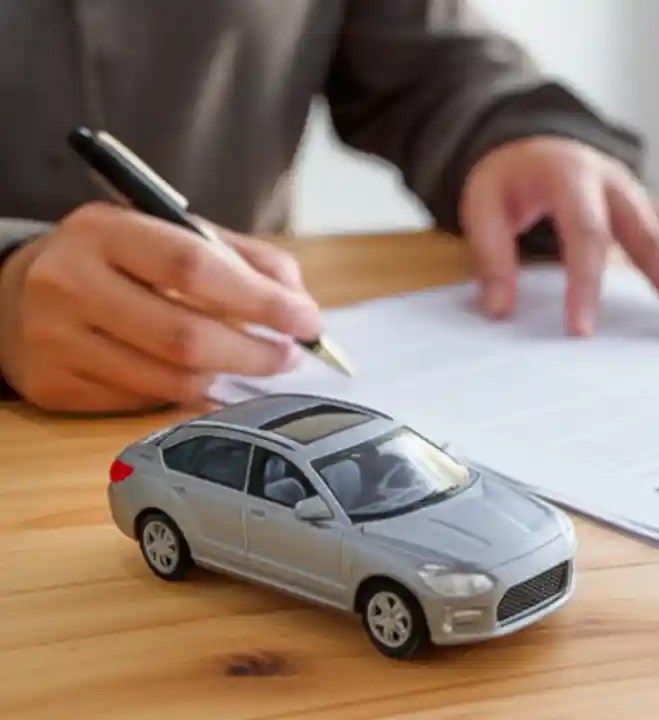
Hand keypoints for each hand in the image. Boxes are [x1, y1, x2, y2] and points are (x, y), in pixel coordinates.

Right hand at [0, 202, 323, 412]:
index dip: (261, 300)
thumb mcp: (173, 234)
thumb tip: (300, 304)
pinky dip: (188, 396)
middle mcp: (69, 282)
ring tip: (251, 363)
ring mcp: (55, 339)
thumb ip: (244, 260)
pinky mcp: (53, 385)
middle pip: (184, 336)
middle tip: (290, 355)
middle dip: (255, 352)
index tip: (308, 320)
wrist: (20, 292)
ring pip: (169, 379)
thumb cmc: (122, 262)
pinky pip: (144, 402)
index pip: (194, 267)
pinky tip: (203, 380)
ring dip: (226, 377)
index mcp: (104, 230)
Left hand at [458, 136, 658, 338]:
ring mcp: (645, 196)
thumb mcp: (481, 204)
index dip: (585, 283)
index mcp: (572, 178)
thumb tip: (499, 310)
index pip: (585, 234)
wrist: (539, 142)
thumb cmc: (512, 180)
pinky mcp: (658, 208)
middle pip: (656, 240)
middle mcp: (619, 186)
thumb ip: (490, 254)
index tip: (582, 332)